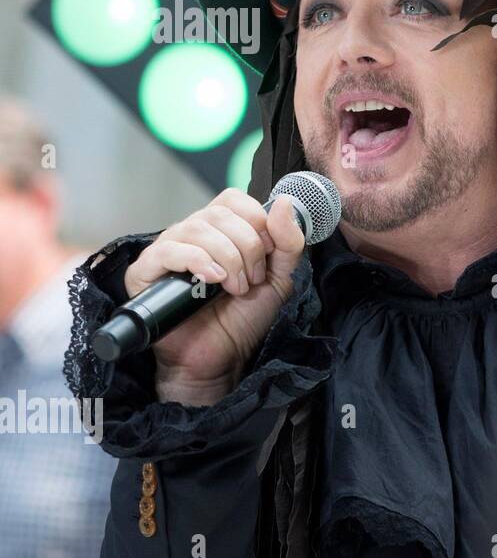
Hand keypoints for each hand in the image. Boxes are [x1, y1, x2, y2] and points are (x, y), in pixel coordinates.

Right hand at [122, 188, 305, 405]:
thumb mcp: (279, 277)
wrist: (222, 357)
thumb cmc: (245, 317)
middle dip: (247, 247)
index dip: (256, 223)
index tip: (267, 255)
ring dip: (227, 258)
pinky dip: (197, 261)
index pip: (234, 200)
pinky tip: (211, 281)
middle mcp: (192, 233)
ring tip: (235, 288)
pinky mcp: (146, 272)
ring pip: (197, 228)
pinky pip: (167, 250)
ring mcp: (168, 250)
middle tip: (252, 280)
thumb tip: (286, 202)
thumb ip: (287, 242)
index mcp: (221, 229)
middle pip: (219, 214)